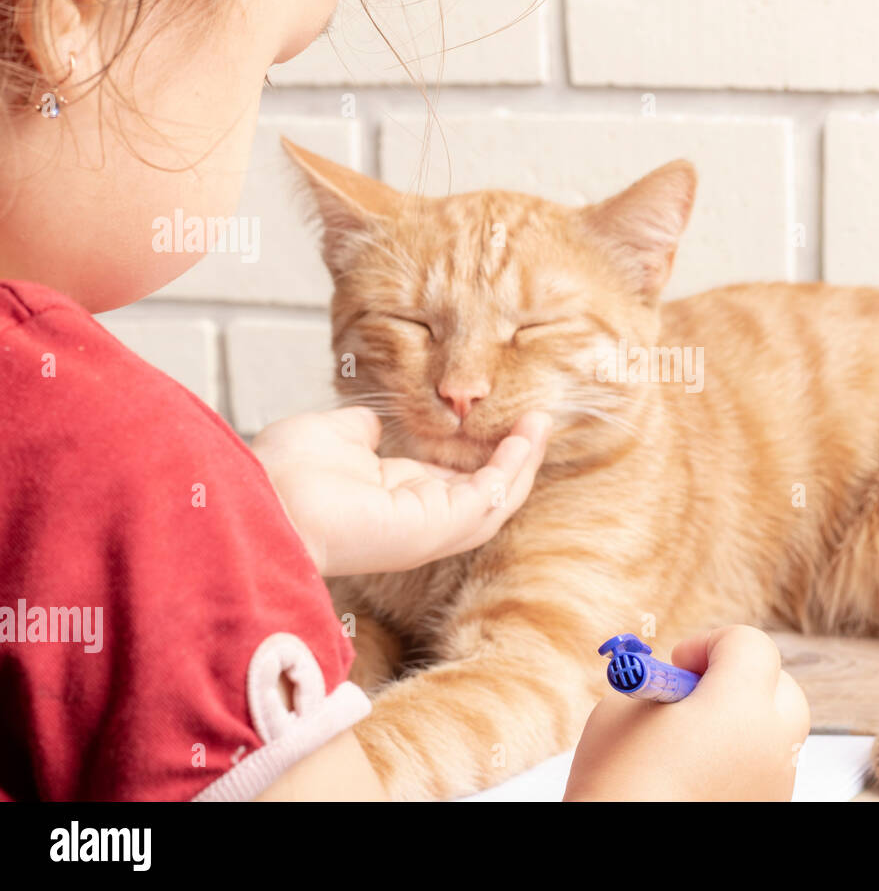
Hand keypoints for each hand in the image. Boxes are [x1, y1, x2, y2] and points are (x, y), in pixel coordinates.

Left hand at [251, 406, 551, 576]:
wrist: (264, 498)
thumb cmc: (284, 472)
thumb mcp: (333, 436)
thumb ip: (362, 431)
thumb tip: (372, 423)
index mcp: (393, 501)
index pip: (452, 483)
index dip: (481, 454)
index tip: (501, 422)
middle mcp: (417, 520)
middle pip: (484, 495)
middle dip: (515, 458)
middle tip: (536, 421)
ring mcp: (431, 529)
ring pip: (496, 500)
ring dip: (524, 461)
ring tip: (540, 424)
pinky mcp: (439, 528)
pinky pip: (491, 498)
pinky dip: (514, 465)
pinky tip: (525, 434)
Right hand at [563, 626, 810, 800]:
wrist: (619, 859)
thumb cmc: (614, 782)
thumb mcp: (622, 709)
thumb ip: (661, 684)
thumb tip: (677, 686)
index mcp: (739, 706)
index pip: (751, 645)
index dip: (711, 644)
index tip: (678, 663)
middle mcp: (771, 744)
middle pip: (781, 687)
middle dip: (740, 679)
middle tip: (694, 694)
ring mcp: (775, 785)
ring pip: (774, 733)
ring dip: (740, 723)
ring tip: (688, 742)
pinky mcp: (767, 811)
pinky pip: (762, 771)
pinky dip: (738, 762)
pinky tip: (695, 777)